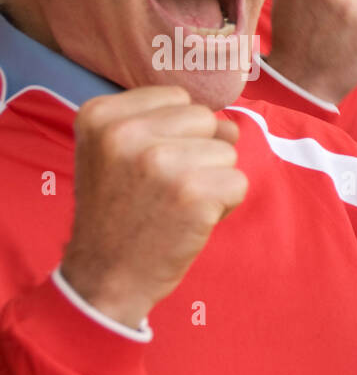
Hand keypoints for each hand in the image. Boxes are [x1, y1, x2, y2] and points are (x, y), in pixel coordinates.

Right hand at [61, 87, 248, 328]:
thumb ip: (171, 127)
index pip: (177, 97)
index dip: (177, 133)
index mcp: (100, 115)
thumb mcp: (119, 155)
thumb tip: (231, 125)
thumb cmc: (120, 214)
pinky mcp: (193, 193)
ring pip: (226, 151)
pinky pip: (238, 183)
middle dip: (199, 154)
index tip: (149, 165)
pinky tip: (192, 220)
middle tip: (166, 188)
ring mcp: (160, 162)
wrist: (106, 276)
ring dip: (213, 181)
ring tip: (177, 205)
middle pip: (204, 119)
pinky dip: (226, 205)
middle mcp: (125, 133)